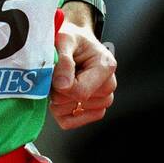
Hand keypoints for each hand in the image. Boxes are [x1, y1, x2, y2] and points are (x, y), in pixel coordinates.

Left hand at [49, 9, 116, 129]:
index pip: (80, 91)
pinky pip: (68, 122)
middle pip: (76, 102)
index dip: (60, 86)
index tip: (54, 72)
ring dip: (57, 101)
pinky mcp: (93, 112)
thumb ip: (63, 60)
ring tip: (61, 81)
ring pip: (71, 113)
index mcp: (106, 66)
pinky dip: (59, 112)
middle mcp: (109, 86)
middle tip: (58, 74)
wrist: (75, 43)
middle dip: (58, 91)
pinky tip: (61, 95)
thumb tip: (62, 85)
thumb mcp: (64, 39)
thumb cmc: (71, 39)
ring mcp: (103, 101)